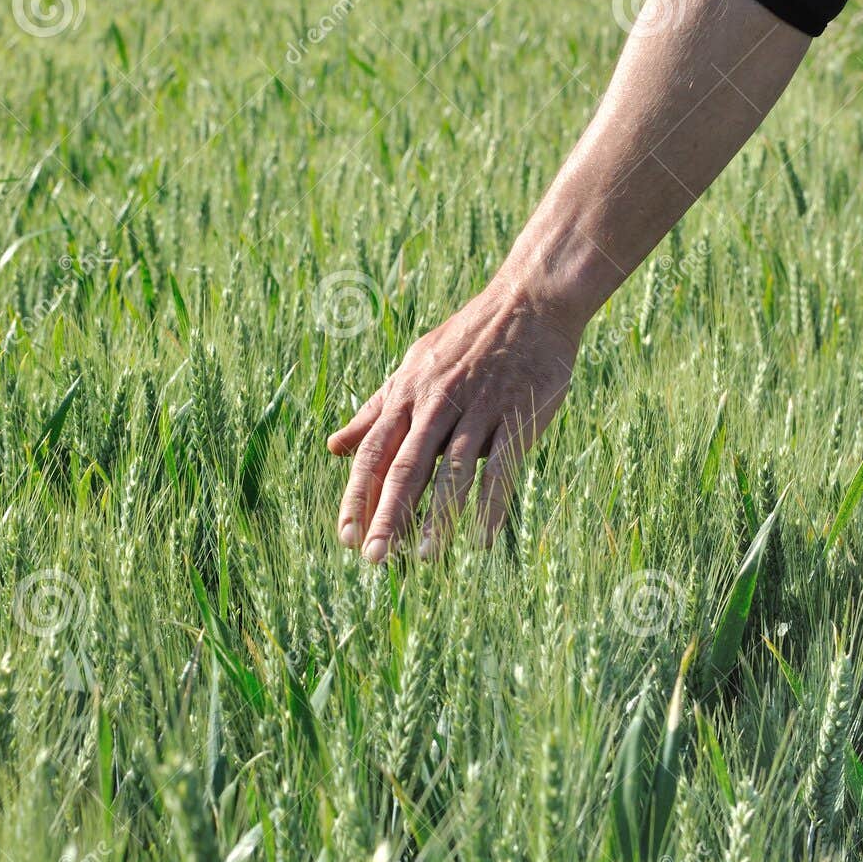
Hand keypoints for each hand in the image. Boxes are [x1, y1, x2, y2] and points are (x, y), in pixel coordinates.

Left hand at [327, 289, 580, 561]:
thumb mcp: (412, 368)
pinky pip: (502, 466)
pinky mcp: (517, 414)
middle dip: (388, 515)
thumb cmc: (465, 340)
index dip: (358, 496)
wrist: (528, 303)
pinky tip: (482, 538)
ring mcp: (479, 408)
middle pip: (405, 467)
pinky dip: (491, 504)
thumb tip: (334, 446)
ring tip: (425, 556)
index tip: (346, 536)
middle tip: (375, 558)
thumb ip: (375, 411)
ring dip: (438, 517)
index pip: (373, 453)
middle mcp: (436, 403)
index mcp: (407, 394)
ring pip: (452, 471)